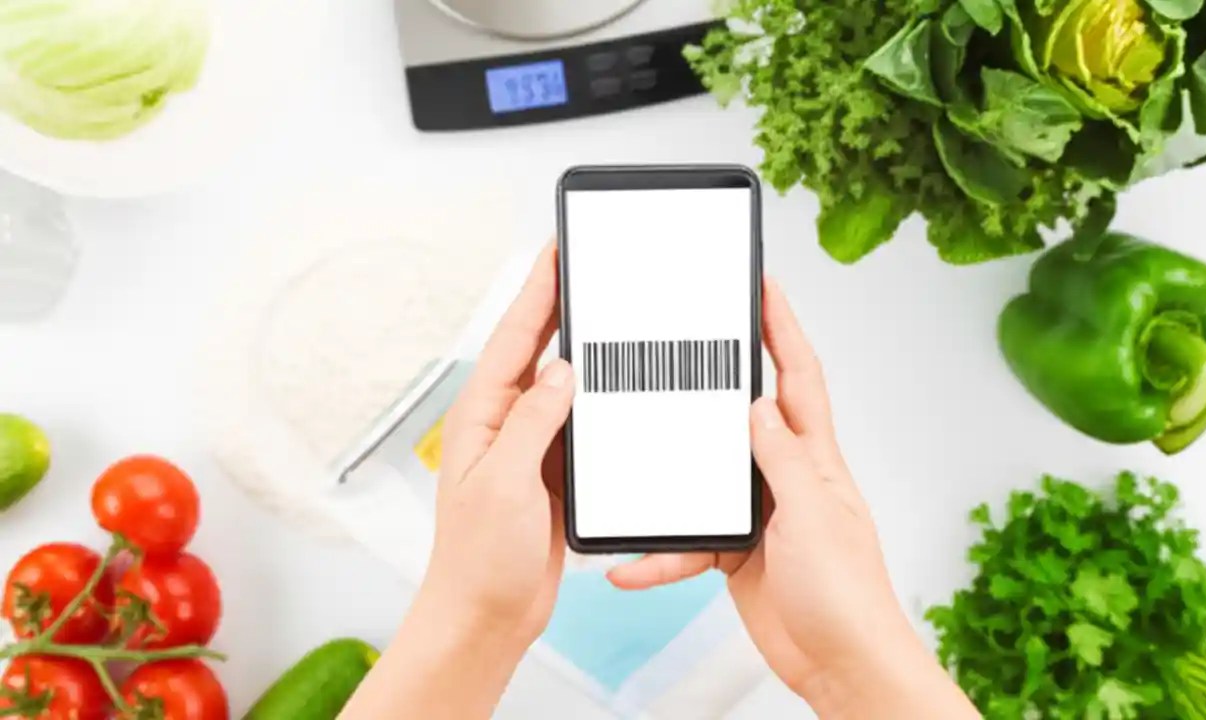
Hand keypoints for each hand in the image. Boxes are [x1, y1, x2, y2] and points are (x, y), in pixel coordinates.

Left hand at [425, 241, 570, 645]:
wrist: (487, 617)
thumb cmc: (479, 560)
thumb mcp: (504, 484)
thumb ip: (533, 423)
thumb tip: (562, 370)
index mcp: (482, 417)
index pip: (513, 338)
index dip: (537, 291)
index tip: (557, 250)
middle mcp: (503, 424)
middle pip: (537, 349)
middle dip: (560, 304)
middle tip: (588, 264)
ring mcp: (527, 448)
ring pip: (562, 384)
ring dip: (584, 349)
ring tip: (610, 310)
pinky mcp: (551, 473)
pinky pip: (579, 424)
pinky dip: (599, 400)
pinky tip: (619, 385)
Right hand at [608, 279, 977, 718]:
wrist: (841, 664)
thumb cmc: (848, 596)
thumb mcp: (811, 514)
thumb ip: (781, 457)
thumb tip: (757, 405)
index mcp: (815, 458)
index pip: (799, 375)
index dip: (783, 327)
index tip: (763, 284)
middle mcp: (787, 478)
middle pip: (744, 415)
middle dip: (711, 383)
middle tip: (678, 347)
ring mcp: (761, 514)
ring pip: (705, 479)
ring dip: (671, 482)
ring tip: (635, 471)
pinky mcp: (737, 553)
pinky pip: (689, 540)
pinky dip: (660, 554)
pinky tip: (633, 563)